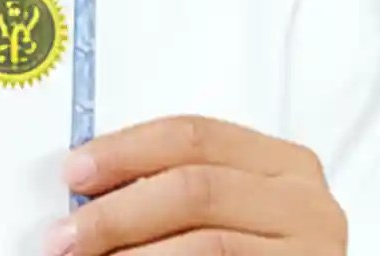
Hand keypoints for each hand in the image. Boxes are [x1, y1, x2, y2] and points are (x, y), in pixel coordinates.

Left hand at [46, 116, 346, 254]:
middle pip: (194, 188)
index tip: (75, 171)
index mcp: (282, 164)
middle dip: (117, 214)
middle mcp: (306, 204)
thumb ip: (168, 186)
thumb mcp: (221, 208)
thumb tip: (86, 190)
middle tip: (67, 235)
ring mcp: (312, 251)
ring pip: (205, 243)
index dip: (125, 150)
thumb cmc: (242, 250)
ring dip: (131, 255)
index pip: (193, 135)